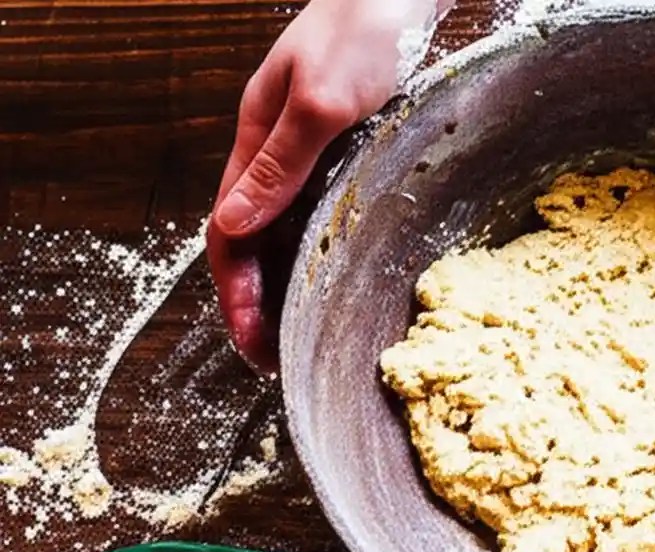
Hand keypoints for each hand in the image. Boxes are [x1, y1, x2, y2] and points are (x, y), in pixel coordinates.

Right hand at [207, 0, 445, 372]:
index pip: (230, 234)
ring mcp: (309, 150)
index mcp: (256, 140)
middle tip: (275, 357)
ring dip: (286, 282)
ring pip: (285, 229)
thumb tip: (235, 226)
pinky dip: (318, 250)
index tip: (255, 345)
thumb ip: (280, 165)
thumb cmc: (364, 30)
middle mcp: (276, 150)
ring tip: (300, 333)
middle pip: (253, 240)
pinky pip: (320, 210)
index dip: (237, 294)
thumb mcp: (320, 102)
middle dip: (257, 302)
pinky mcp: (343, 147)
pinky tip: (335, 276)